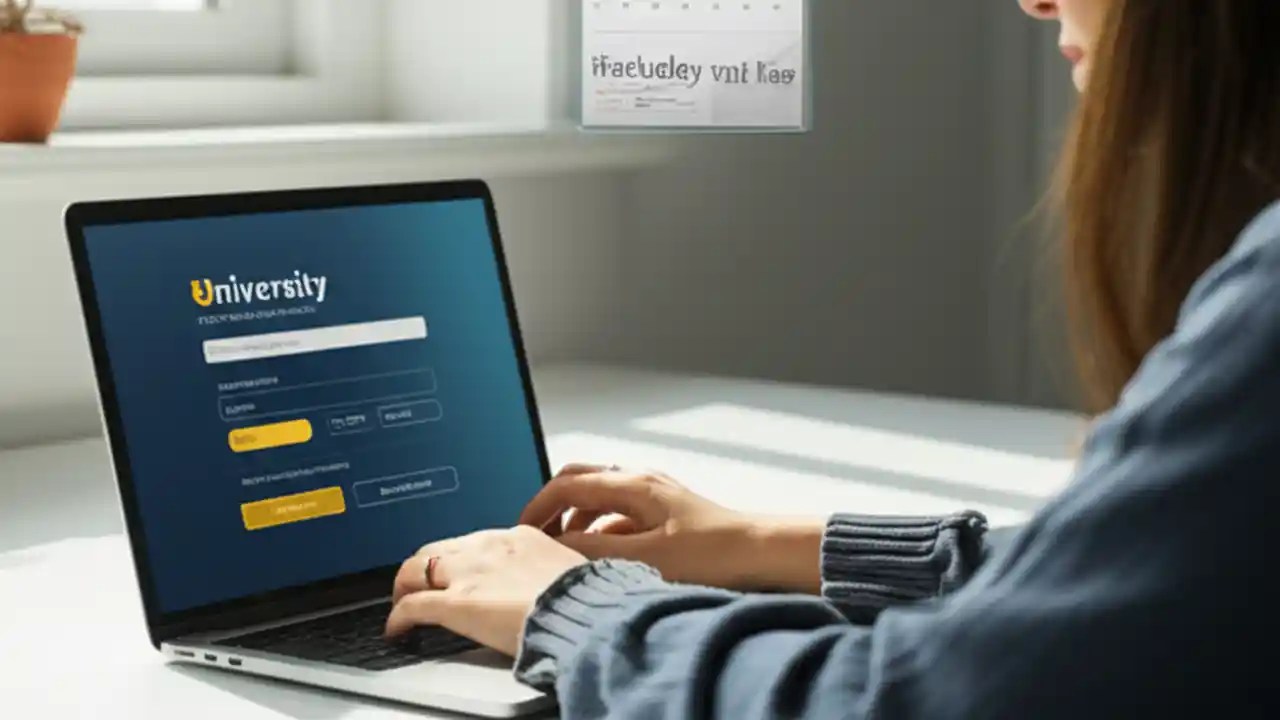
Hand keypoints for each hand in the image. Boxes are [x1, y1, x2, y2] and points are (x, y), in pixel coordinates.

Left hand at [386, 526, 586, 655]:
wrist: (582, 610)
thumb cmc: (586, 596)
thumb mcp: (569, 568)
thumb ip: (550, 570)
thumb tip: (552, 582)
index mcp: (518, 536)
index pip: (474, 542)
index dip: (459, 557)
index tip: (458, 569)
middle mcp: (487, 547)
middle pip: (437, 549)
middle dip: (423, 567)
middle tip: (419, 584)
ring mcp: (468, 573)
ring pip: (416, 569)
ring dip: (404, 586)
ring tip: (401, 601)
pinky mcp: (455, 603)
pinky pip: (412, 606)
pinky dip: (398, 618)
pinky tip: (397, 628)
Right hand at [519, 464, 824, 592]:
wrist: (760, 551)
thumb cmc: (714, 552)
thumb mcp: (649, 558)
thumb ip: (599, 552)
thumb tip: (556, 550)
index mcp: (633, 484)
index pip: (568, 485)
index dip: (538, 507)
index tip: (520, 531)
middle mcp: (639, 481)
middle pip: (579, 481)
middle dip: (551, 507)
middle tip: (533, 535)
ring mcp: (652, 494)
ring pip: (598, 499)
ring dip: (576, 521)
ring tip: (563, 552)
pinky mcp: (662, 511)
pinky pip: (618, 513)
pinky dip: (599, 530)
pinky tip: (600, 556)